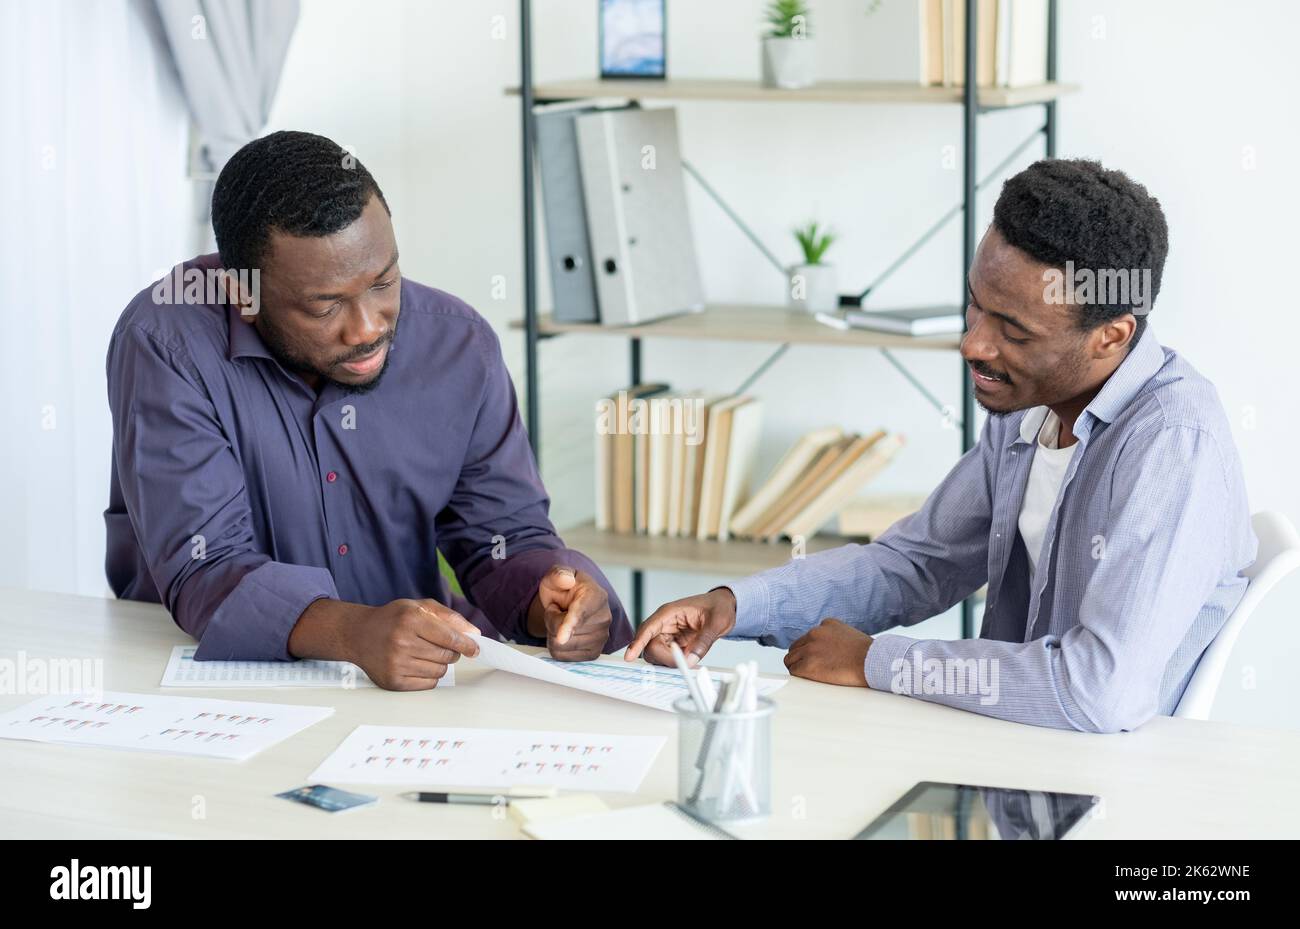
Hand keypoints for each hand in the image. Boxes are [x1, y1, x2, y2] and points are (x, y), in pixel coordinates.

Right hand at [344, 598, 479, 690]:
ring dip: (439, 663)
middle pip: (447, 656)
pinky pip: (428, 684)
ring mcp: (396, 664)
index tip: (475, 649)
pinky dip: (429, 676)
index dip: (467, 645)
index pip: (451, 638)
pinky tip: (416, 664)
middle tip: (441, 645)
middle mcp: (402, 642)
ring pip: (440, 671)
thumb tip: (474, 634)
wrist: (359, 634)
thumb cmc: (393, 619)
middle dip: (451, 652)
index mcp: (411, 619)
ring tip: (424, 653)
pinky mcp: (393, 681)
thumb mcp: (420, 607)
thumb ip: (450, 618)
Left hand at [527, 565, 611, 660]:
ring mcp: (602, 637)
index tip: (561, 637)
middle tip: (557, 609)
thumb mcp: (556, 575)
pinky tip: (565, 634)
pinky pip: (563, 656)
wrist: (570, 602)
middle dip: (551, 621)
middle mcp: (605, 618)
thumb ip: (558, 573)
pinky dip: (557, 647)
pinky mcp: (594, 652)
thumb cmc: (564, 587)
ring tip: (562, 620)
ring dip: (552, 633)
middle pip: (563, 632)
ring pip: (561, 646)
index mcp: (597, 595)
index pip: (581, 613)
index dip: (570, 625)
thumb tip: (566, 579)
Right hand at [624, 588, 736, 666]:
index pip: (647, 628)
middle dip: (663, 657)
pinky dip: (675, 662)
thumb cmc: (719, 606)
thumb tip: (690, 660)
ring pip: (656, 653)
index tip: (629, 656)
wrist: (726, 606)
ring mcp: (668, 634)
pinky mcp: (674, 643)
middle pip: (649, 645)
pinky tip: (688, 661)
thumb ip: (704, 641)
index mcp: (669, 612)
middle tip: (683, 663)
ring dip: (669, 661)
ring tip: (689, 659)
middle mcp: (664, 624)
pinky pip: (667, 657)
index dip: (637, 643)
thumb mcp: (717, 621)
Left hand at [784, 618, 871, 686]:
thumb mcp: (851, 637)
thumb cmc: (869, 655)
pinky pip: (794, 670)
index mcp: (827, 624)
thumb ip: (836, 639)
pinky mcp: (808, 665)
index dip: (812, 649)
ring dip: (799, 667)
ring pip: (791, 658)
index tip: (820, 658)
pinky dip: (800, 676)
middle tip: (812, 668)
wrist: (872, 662)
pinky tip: (810, 680)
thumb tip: (831, 653)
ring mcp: (810, 649)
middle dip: (802, 657)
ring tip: (811, 676)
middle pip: (797, 647)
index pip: (809, 637)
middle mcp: (815, 633)